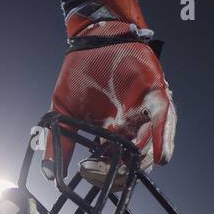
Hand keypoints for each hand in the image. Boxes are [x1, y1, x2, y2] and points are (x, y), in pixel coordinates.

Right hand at [46, 0, 174, 182]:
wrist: (94, 40)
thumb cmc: (80, 73)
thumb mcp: (63, 111)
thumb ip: (59, 141)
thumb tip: (50, 173)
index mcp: (108, 133)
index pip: (109, 163)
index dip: (99, 172)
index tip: (85, 171)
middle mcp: (129, 127)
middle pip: (131, 160)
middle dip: (119, 172)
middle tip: (104, 173)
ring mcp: (144, 114)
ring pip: (149, 146)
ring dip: (139, 161)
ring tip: (126, 169)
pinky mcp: (157, 98)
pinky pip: (164, 122)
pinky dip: (163, 140)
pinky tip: (161, 157)